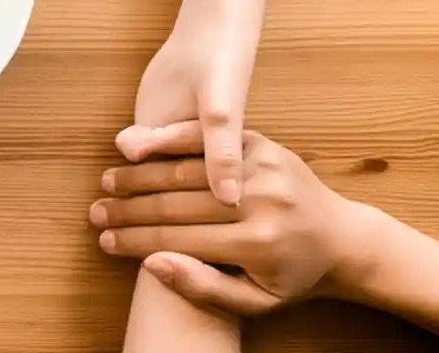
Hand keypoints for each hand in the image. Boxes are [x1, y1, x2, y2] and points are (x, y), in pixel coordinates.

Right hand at [91, 121, 370, 315]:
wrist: (343, 237)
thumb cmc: (293, 275)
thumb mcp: (255, 300)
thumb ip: (204, 288)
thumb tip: (152, 264)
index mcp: (256, 244)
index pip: (178, 240)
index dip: (135, 241)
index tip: (104, 241)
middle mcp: (260, 202)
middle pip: (175, 204)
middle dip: (128, 209)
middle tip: (95, 211)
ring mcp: (262, 167)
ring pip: (184, 170)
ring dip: (139, 175)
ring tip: (108, 183)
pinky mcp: (262, 143)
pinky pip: (206, 139)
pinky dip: (167, 141)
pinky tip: (137, 147)